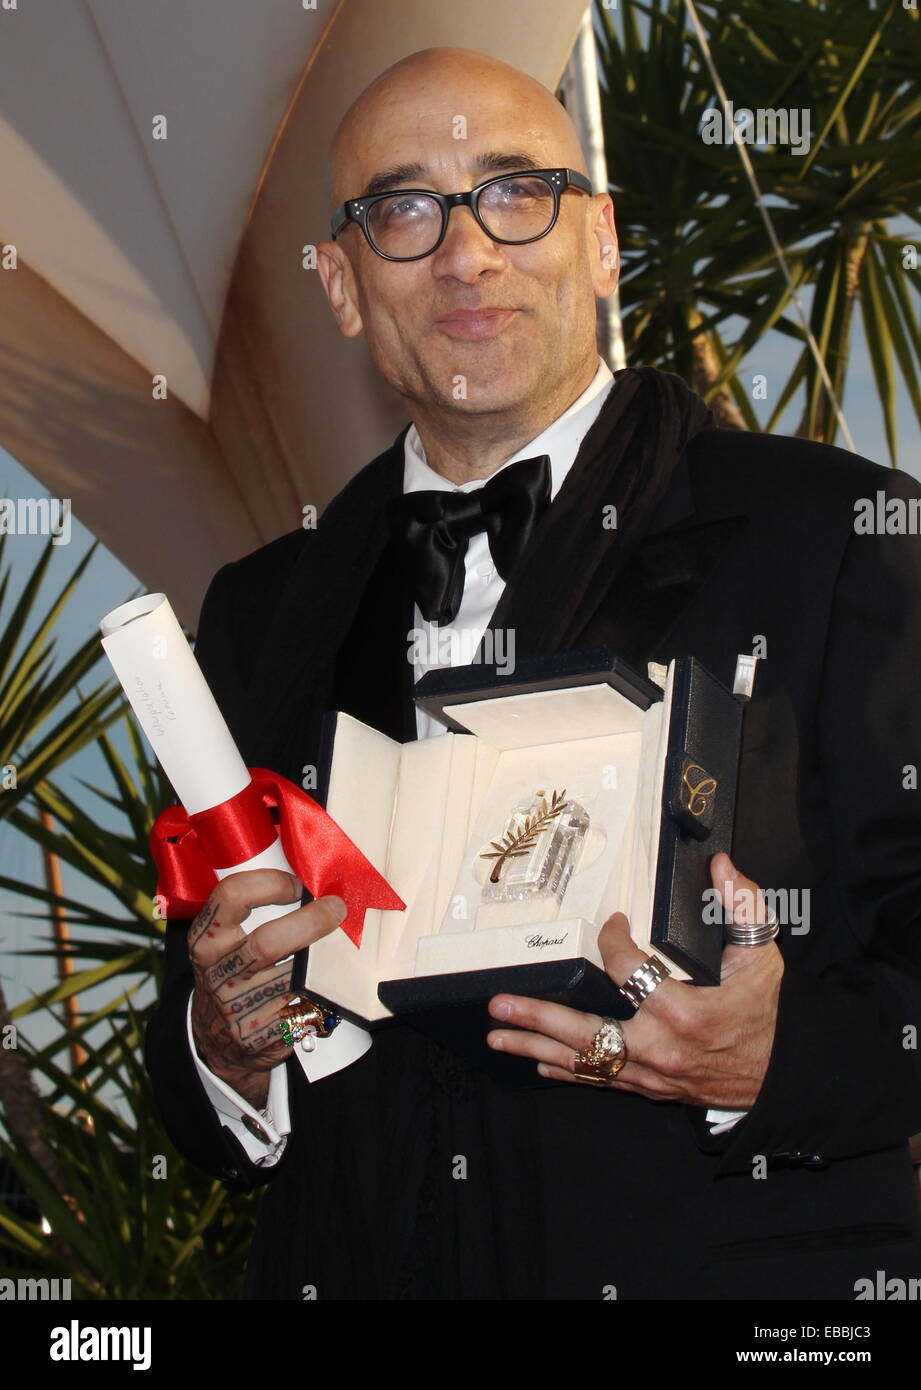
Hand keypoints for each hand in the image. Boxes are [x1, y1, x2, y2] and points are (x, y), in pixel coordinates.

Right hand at [188, 869, 346, 1109]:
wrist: (219, 1039)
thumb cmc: (233, 972)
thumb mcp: (226, 940)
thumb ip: (251, 909)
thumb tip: (309, 871)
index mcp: (205, 939)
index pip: (232, 896)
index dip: (272, 883)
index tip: (299, 883)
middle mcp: (216, 972)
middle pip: (268, 942)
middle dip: (311, 921)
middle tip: (338, 908)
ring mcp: (236, 1007)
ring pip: (294, 976)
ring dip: (325, 958)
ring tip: (343, 943)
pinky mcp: (260, 1035)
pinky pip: (305, 1006)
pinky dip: (323, 993)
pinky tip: (331, 983)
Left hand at [486, 852, 783, 1109]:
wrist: (784, 1076)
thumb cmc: (770, 1015)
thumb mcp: (764, 957)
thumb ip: (743, 906)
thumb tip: (722, 865)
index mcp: (684, 1012)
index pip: (628, 970)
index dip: (613, 940)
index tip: (613, 922)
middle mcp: (659, 1048)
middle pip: (585, 1032)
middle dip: (537, 1017)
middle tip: (498, 1003)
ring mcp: (651, 1074)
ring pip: (583, 1062)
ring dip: (536, 1046)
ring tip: (496, 1033)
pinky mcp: (650, 1088)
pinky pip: (599, 1081)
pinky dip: (565, 1071)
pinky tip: (534, 1059)